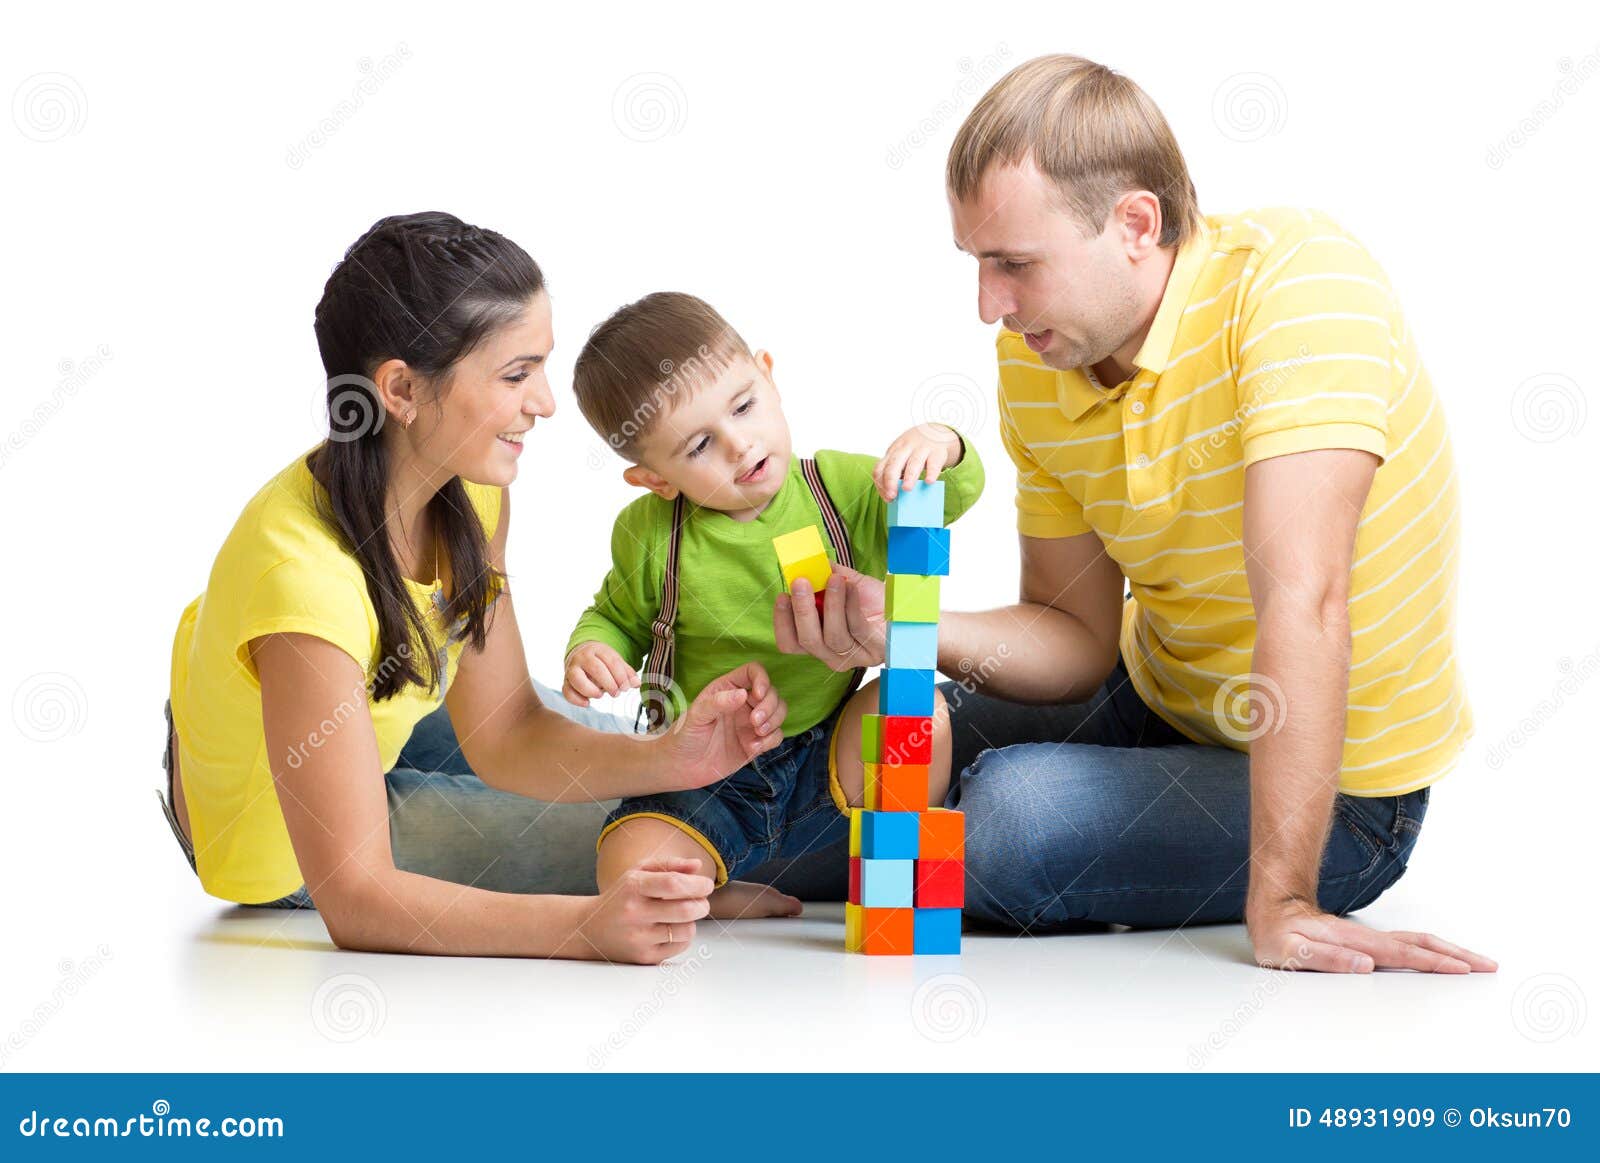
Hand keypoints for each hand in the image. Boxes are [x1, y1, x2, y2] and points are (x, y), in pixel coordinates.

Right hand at [563, 641, 638, 705]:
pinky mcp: (565, 681)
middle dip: (609, 683)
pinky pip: (567, 691)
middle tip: (616, 693)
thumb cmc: (602, 661)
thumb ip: (627, 673)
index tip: (626, 687)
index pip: (611, 661)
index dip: (621, 676)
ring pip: (576, 678)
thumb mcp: (615, 662)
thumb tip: (636, 684)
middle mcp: (583, 657)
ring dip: (591, 690)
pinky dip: (577, 699)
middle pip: (596, 669)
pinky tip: (588, 703)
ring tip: (600, 695)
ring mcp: (572, 668)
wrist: (580, 655)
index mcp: (598, 649)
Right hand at [567, 858, 711, 964]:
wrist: (590, 929)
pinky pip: (680, 946)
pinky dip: (683, 936)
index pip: (673, 884)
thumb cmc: (621, 896)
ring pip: (686, 930)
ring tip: (683, 915)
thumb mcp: (638, 872)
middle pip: (686, 910)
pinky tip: (671, 929)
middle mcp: (634, 913)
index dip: (697, 884)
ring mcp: (638, 938)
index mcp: (633, 887)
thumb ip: (669, 864)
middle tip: (701, 901)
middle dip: (703, 904)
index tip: (706, 885)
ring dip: (693, 921)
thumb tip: (698, 866)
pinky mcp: (644, 957)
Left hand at [657, 662, 786, 790]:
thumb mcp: (696, 716)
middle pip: (772, 693)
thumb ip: (718, 702)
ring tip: (757, 733)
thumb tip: (743, 694)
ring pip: (779, 712)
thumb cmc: (685, 735)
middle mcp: (743, 703)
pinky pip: (776, 736)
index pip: (753, 672)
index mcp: (728, 689)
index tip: (758, 695)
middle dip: (770, 706)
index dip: (762, 679)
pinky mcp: (756, 743)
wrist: (682, 767)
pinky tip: (753, 748)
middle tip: (755, 722)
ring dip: (774, 721)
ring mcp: (751, 724)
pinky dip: (770, 741)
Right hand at [774, 565, 885, 669]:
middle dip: (801, 611)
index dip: (782, 622)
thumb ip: (822, 575)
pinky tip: (851, 587)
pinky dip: (851, 605)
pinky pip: (857, 628)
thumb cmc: (872, 598)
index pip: (790, 643)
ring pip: (833, 636)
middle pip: (808, 641)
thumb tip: (804, 560)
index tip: (782, 596)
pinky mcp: (876, 649)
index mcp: (819, 643)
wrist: (904, 605)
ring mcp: (855, 656)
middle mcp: (834, 656)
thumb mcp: (843, 584)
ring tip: (834, 580)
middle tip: (800, 582)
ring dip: (831, 604)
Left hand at [873, 422, 962, 501]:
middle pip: (893, 464)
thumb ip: (897, 473)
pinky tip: (929, 482)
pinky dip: (931, 472)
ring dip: (909, 476)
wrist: (934, 431)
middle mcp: (904, 449)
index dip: (881, 483)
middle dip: (890, 480)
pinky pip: (934, 462)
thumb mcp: (902, 457)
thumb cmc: (914, 450)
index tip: (887, 497)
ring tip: (907, 489)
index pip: (880, 468)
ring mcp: (921, 449)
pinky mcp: (937, 451)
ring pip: (914, 462)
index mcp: (892, 453)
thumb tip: (897, 496)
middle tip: (892, 496)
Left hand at [1248, 898, 1497, 973]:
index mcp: (1354, 942)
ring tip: (1475, 962)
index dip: (1433, 962)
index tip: (1461, 969)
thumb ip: (1327, 958)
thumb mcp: (1291, 949)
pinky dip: (1431, 950)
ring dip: (1448, 950)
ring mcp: (1369, 938)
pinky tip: (1441, 957)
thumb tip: (1364, 966)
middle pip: (1420, 944)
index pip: (1402, 954)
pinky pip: (1407, 945)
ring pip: (1416, 941)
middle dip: (1456, 955)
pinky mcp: (1367, 941)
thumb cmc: (1278, 932)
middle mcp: (1367, 938)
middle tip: (1488, 965)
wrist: (1273, 907)